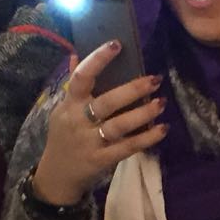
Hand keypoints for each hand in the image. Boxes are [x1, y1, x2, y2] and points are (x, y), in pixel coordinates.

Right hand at [30, 44, 166, 207]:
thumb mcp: (62, 110)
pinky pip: (127, 148)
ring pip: (119, 126)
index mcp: (69, 104)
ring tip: (162, 103)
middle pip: (106, 102)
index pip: (81, 77)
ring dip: (143, 113)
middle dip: (132, 90)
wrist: (56, 176)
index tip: (117, 44)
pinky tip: (162, 129)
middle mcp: (79, 121)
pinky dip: (147, 139)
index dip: (98, 60)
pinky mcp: (102, 160)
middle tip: (154, 79)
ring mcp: (90, 142)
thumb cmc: (63, 137)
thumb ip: (72, 85)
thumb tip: (76, 54)